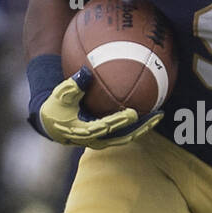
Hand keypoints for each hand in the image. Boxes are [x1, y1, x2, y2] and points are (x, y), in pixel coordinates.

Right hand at [38, 66, 163, 147]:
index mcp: (83, 131)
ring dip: (144, 127)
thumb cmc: (56, 109)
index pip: (104, 127)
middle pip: (123, 137)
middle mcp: (96, 140)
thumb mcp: (60, 95)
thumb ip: (73, 85)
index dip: (119, 121)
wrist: (52, 126)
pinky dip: (138, 125)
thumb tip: (86, 71)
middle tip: (156, 116)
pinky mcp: (107, 138)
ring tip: (159, 116)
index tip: (133, 113)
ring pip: (127, 137)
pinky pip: (126, 133)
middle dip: (141, 128)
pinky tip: (151, 113)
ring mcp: (103, 140)